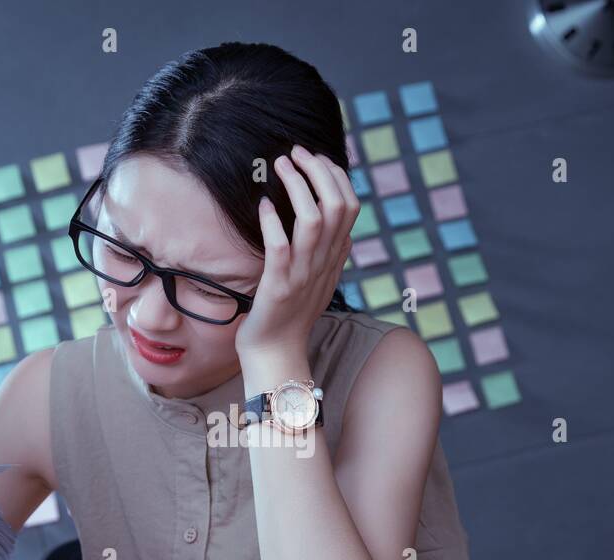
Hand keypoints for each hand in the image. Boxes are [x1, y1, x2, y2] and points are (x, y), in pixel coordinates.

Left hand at [233, 144, 359, 359]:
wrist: (277, 353)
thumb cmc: (292, 315)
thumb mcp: (321, 282)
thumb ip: (333, 256)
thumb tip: (345, 233)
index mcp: (335, 258)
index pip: (350, 206)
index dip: (336, 176)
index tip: (314, 158)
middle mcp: (324, 263)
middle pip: (337, 205)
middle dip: (318, 171)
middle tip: (295, 152)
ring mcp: (303, 275)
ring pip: (313, 220)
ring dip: (297, 186)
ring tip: (280, 165)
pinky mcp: (278, 287)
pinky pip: (281, 247)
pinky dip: (273, 221)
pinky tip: (262, 205)